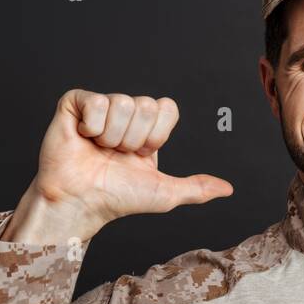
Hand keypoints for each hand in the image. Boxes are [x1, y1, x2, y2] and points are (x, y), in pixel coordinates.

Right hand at [3, 89, 233, 243]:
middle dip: (134, 138)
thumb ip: (196, 188)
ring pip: (122, 103)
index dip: (157, 133)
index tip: (143, 154)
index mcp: (146, 129)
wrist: (82, 201)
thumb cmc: (118, 198)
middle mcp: (125, 115)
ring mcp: (100, 107)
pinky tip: (84, 138)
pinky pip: (96, 101)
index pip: (167, 107)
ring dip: (113, 136)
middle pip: (146, 104)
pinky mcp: (75, 104)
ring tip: (100, 150)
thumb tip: (227, 189)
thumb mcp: (164, 193)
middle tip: (117, 154)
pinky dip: (93, 127)